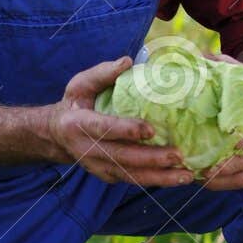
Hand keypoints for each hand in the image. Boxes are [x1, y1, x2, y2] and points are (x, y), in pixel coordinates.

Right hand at [46, 55, 197, 186]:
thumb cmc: (75, 105)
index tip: (150, 130)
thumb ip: (102, 73)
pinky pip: (133, 180)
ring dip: (159, 177)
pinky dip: (155, 180)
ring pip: (130, 176)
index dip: (126, 130)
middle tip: (178, 155)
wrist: (57, 136)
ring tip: (185, 175)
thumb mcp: (80, 85)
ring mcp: (98, 167)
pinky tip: (176, 177)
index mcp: (78, 125)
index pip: (104, 129)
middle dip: (152, 158)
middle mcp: (88, 150)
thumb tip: (128, 61)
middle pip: (122, 157)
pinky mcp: (108, 176)